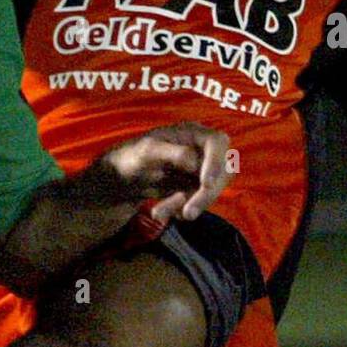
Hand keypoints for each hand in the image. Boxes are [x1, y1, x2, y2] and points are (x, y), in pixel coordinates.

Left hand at [104, 122, 232, 225]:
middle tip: (186, 213)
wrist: (123, 176)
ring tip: (160, 212)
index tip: (205, 183)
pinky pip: (199, 200)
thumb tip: (196, 162)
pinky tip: (163, 211)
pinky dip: (183, 208)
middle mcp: (202, 149)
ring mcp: (202, 168)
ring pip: (212, 190)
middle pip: (223, 171)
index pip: (218, 142)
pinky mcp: (197, 186)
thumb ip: (174, 153)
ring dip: (190, 204)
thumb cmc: (132, 155)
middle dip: (205, 195)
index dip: (217, 162)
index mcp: (192, 132)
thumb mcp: (148, 151)